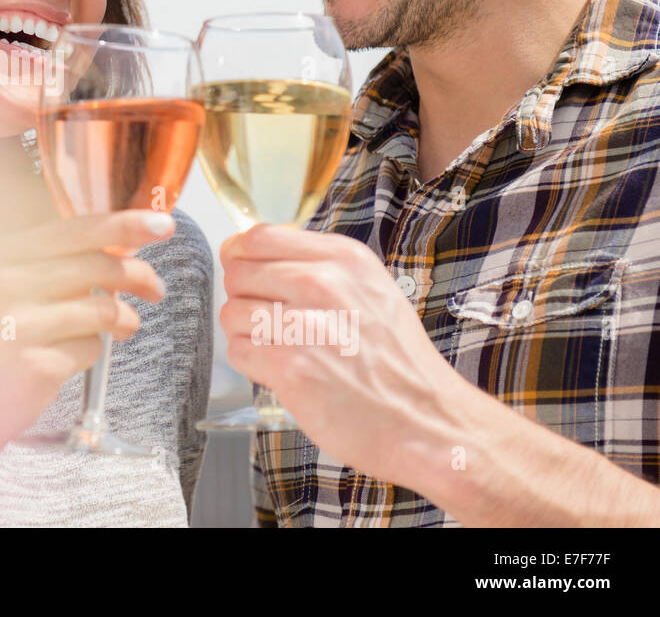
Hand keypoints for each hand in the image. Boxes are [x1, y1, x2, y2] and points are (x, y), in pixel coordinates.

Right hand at [0, 208, 174, 450]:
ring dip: (123, 318)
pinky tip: (72, 355)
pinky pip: (90, 350)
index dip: (122, 224)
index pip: (72, 230)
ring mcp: (15, 325)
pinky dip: (92, 352)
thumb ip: (54, 263)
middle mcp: (1, 283)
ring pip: (100, 309)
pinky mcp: (32, 365)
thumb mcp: (4, 284)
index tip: (161, 223)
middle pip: (95, 266)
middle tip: (155, 287)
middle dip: (138, 274)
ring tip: (125, 324)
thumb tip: (122, 247)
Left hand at [218, 224, 463, 486]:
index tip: (246, 273)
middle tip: (270, 321)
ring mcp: (304, 324)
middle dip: (244, 298)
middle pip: (238, 274)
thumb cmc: (397, 361)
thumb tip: (252, 253)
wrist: (428, 421)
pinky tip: (281, 371)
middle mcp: (323, 283)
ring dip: (246, 333)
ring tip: (279, 348)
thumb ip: (317, 266)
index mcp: (343, 258)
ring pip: (232, 313)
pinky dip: (252, 363)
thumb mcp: (371, 290)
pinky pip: (238, 351)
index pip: (259, 237)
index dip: (240, 257)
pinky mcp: (290, 366)